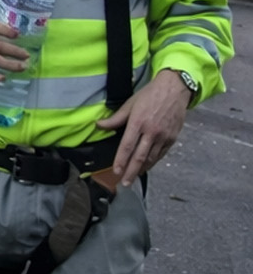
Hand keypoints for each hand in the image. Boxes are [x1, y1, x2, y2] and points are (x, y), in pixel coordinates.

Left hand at [94, 70, 189, 186]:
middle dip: (131, 172)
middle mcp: (151, 132)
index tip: (116, 172)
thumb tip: (99, 125)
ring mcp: (164, 136)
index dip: (121, 160)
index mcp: (138, 123)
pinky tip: (147, 167)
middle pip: (140, 157)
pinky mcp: (173, 138)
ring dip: (142, 169)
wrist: (174, 89)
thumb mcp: (130, 104)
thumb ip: (115, 118)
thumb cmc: (149, 95)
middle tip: (124, 183)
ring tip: (134, 177)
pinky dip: (154, 162)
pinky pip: (162, 154)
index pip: (127, 146)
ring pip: (152, 158)